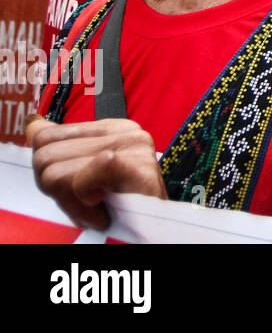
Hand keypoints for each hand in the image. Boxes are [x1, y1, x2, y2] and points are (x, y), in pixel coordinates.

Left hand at [26, 115, 166, 229]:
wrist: (153, 231)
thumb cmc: (119, 208)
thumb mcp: (82, 175)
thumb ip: (61, 149)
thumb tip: (33, 125)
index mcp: (112, 128)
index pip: (46, 137)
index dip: (49, 171)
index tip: (75, 189)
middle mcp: (125, 130)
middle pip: (46, 155)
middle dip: (56, 189)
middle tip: (85, 204)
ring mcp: (133, 145)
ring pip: (56, 171)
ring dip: (70, 201)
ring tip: (95, 208)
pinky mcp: (136, 164)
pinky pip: (81, 178)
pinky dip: (82, 198)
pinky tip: (100, 205)